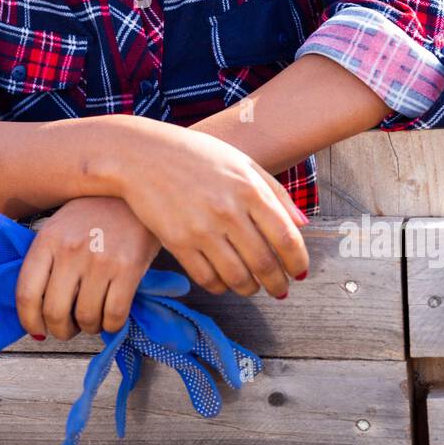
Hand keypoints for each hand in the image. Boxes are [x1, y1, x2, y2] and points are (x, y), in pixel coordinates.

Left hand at [15, 195, 161, 340]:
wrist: (136, 190)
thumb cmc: (95, 212)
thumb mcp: (59, 225)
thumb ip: (45, 260)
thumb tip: (35, 306)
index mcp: (48, 239)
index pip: (26, 293)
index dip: (29, 320)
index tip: (37, 329)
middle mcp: (71, 250)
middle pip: (55, 312)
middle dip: (61, 331)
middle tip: (67, 329)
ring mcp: (100, 260)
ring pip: (87, 318)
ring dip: (89, 327)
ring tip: (93, 318)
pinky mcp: (129, 268)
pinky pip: (114, 315)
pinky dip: (111, 325)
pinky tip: (111, 316)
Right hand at [118, 122, 308, 298]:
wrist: (140, 154)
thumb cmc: (196, 155)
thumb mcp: (242, 163)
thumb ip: (276, 193)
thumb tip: (302, 226)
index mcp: (249, 189)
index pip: (287, 238)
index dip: (298, 262)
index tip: (300, 272)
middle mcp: (227, 211)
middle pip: (264, 264)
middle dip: (278, 284)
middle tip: (280, 290)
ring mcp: (201, 228)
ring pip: (237, 278)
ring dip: (250, 289)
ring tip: (252, 287)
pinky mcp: (176, 242)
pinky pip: (206, 279)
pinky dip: (220, 287)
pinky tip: (224, 282)